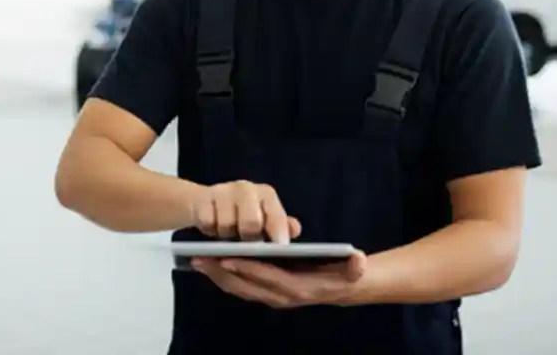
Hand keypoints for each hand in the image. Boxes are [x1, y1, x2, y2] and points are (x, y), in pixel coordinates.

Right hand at [191, 180, 301, 242]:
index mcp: (266, 194)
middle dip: (248, 238)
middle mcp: (246, 188)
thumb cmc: (241, 213)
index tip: (278, 248)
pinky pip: (207, 223)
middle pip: (251, 223)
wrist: (204, 201)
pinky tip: (212, 228)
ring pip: (227, 225)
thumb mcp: (263, 218)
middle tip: (244, 242)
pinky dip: (209, 230)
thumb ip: (280, 225)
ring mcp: (223, 190)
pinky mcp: (203, 198)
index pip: (276, 215)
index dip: (278, 233)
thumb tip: (294, 229)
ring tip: (227, 234)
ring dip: (226, 235)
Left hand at [191, 250, 367, 308]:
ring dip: (217, 277)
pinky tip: (210, 265)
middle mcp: (281, 297)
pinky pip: (241, 288)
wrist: (343, 290)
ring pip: (239, 289)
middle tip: (199, 259)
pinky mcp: (266, 294)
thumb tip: (359, 260)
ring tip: (197, 261)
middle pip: (246, 286)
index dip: (247, 269)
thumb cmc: (344, 273)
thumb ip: (355, 266)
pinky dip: (224, 278)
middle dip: (221, 274)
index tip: (226, 258)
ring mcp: (272, 297)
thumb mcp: (354, 268)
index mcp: (298, 288)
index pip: (268, 278)